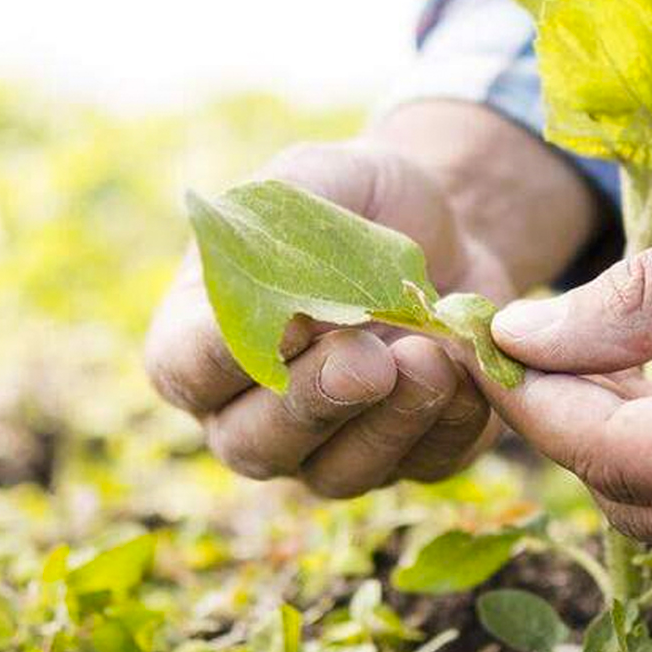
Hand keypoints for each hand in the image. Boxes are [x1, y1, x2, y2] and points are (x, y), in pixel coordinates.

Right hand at [146, 102, 599, 497]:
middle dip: (313, 403)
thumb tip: (285, 306)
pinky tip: (466, 370)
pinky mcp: (405, 456)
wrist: (444, 228)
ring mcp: (326, 444)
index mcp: (204, 336)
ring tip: (430, 358)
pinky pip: (421, 466)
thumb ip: (282, 226)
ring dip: (386, 424)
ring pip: (336, 473)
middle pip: (253, 444)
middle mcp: (252, 408)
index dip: (225, 356)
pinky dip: (448, 426)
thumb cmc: (357, 201)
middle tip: (368, 359)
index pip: (185, 369)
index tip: (288, 320)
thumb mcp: (317, 178)